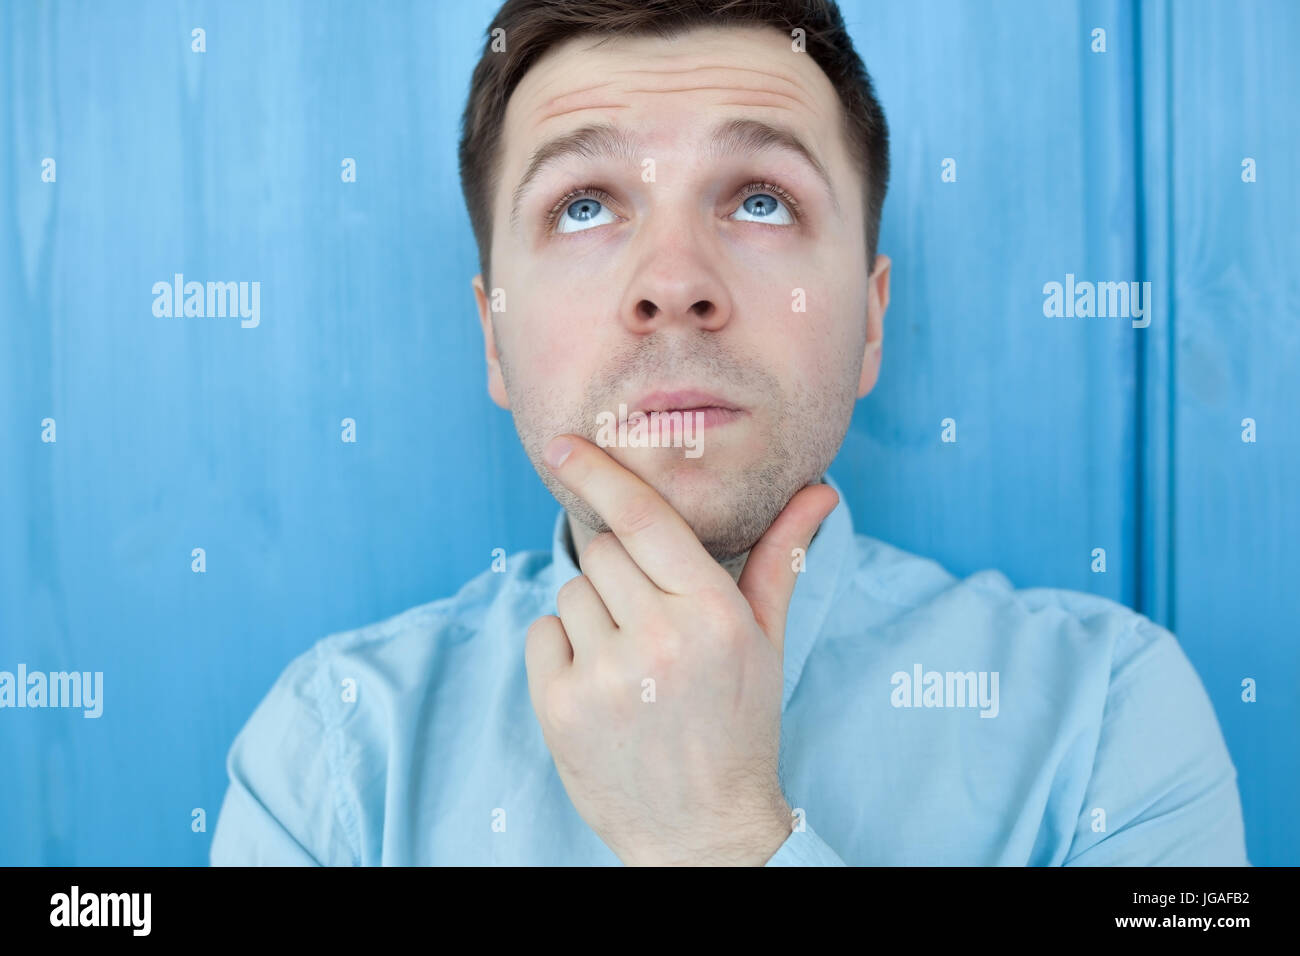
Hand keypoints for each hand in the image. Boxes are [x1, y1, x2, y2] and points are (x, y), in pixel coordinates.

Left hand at [524, 434, 838, 864]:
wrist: (704, 831)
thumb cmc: (739, 724)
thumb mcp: (765, 640)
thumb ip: (782, 558)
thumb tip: (821, 490)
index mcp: (713, 613)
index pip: (643, 517)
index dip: (599, 471)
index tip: (562, 443)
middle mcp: (658, 639)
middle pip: (601, 550)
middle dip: (619, 572)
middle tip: (647, 621)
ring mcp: (604, 675)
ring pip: (571, 590)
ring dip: (593, 613)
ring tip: (630, 663)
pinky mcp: (560, 707)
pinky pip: (541, 633)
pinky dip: (561, 649)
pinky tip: (599, 685)